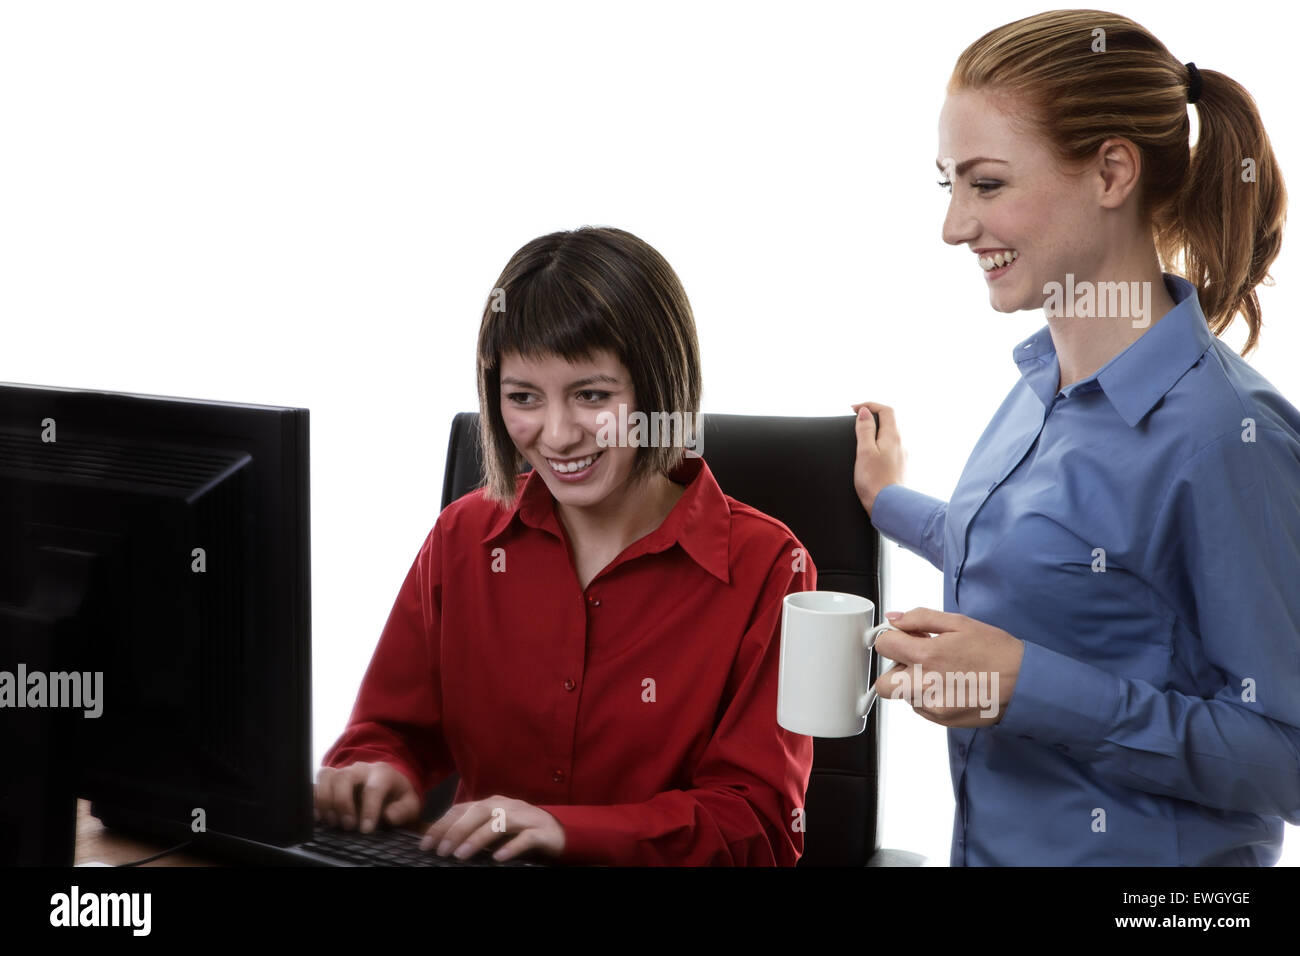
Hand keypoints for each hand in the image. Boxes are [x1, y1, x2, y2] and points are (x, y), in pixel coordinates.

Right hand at [314, 761, 420, 831]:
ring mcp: (343, 771)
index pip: (373, 788)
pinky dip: (314, 799)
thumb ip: (403, 810)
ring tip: (333, 822)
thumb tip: (389, 816)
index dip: (369, 810)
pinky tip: (319, 817)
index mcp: (383, 773)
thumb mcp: (409, 803)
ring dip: (326, 801)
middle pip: (344, 777)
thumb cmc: (396, 795)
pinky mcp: (330, 778)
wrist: (387, 782)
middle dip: (343, 803)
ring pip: (327, 776)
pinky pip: (316, 782)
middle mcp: (361, 769)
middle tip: (348, 826)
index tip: (366, 829)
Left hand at [420, 795, 565, 861]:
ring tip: (461, 855)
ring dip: (478, 838)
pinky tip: (498, 858)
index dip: (442, 825)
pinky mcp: (542, 832)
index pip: (462, 809)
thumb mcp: (494, 827)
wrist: (559, 832)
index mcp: (492, 804)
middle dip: (457, 830)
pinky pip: (525, 838)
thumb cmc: (521, 831)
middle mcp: (507, 806)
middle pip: (478, 812)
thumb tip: (441, 841)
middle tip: (441, 850)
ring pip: (499, 823)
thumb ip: (473, 829)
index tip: (426, 844)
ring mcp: (525, 817)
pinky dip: (511, 847)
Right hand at [850, 402, 906, 517]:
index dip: (870, 405)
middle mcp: (901, 445)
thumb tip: (865, 412)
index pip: (886, 410)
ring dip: (876, 431)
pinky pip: (890, 449)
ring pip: (890, 436)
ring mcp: (902, 457)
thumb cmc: (875, 481)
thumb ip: (865, 430)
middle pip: (890, 422)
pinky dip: (879, 445)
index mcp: (893, 437)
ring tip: (861, 438)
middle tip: (856, 420)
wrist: (889, 507)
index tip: (854, 409)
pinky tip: (870, 457)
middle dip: (873, 417)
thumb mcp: (864, 451)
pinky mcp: (899, 468)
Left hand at [872, 608, 1024, 727]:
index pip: (883, 645)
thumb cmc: (997, 652)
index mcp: (926, 655)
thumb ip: (920, 618)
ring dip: (912, 683)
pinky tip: (949, 685)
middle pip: (883, 683)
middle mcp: (924, 685)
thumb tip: (895, 619)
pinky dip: (927, 696)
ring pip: (903, 696)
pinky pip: (919, 708)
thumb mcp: (959, 624)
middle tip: (917, 659)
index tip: (902, 638)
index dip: (892, 638)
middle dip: (894, 669)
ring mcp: (932, 706)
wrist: (1025, 685)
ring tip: (941, 672)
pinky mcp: (941, 720)